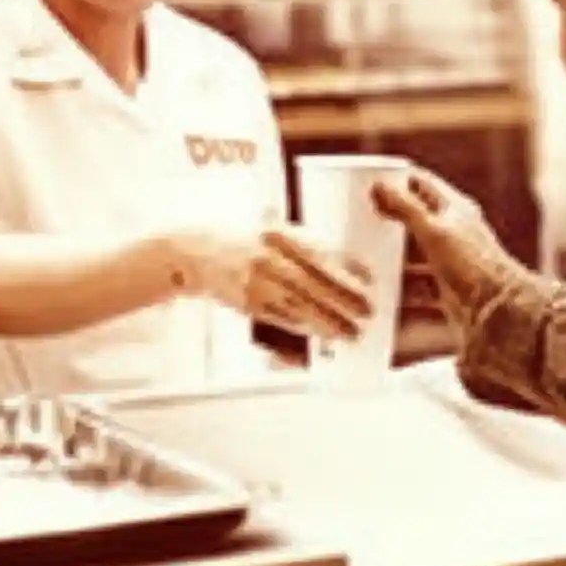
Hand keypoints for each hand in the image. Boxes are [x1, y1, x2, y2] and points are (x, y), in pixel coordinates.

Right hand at [175, 225, 372, 339]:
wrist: (196, 252)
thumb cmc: (245, 239)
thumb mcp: (277, 231)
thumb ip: (309, 245)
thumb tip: (349, 265)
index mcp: (278, 235)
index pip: (319, 254)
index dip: (346, 269)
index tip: (369, 280)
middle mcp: (267, 258)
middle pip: (312, 284)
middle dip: (343, 301)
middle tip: (367, 313)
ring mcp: (256, 283)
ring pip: (299, 307)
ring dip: (328, 322)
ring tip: (351, 332)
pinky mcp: (249, 304)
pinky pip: (282, 319)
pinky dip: (305, 327)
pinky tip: (322, 333)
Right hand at [371, 170, 527, 328]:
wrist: (500, 312)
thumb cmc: (472, 264)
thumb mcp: (434, 231)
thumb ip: (406, 209)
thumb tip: (379, 185)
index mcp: (454, 209)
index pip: (420, 183)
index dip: (395, 181)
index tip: (367, 183)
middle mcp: (453, 232)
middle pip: (414, 222)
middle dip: (387, 224)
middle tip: (355, 224)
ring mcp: (450, 263)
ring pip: (413, 258)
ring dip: (391, 262)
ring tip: (360, 263)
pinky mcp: (447, 290)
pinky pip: (417, 288)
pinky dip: (400, 292)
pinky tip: (380, 295)